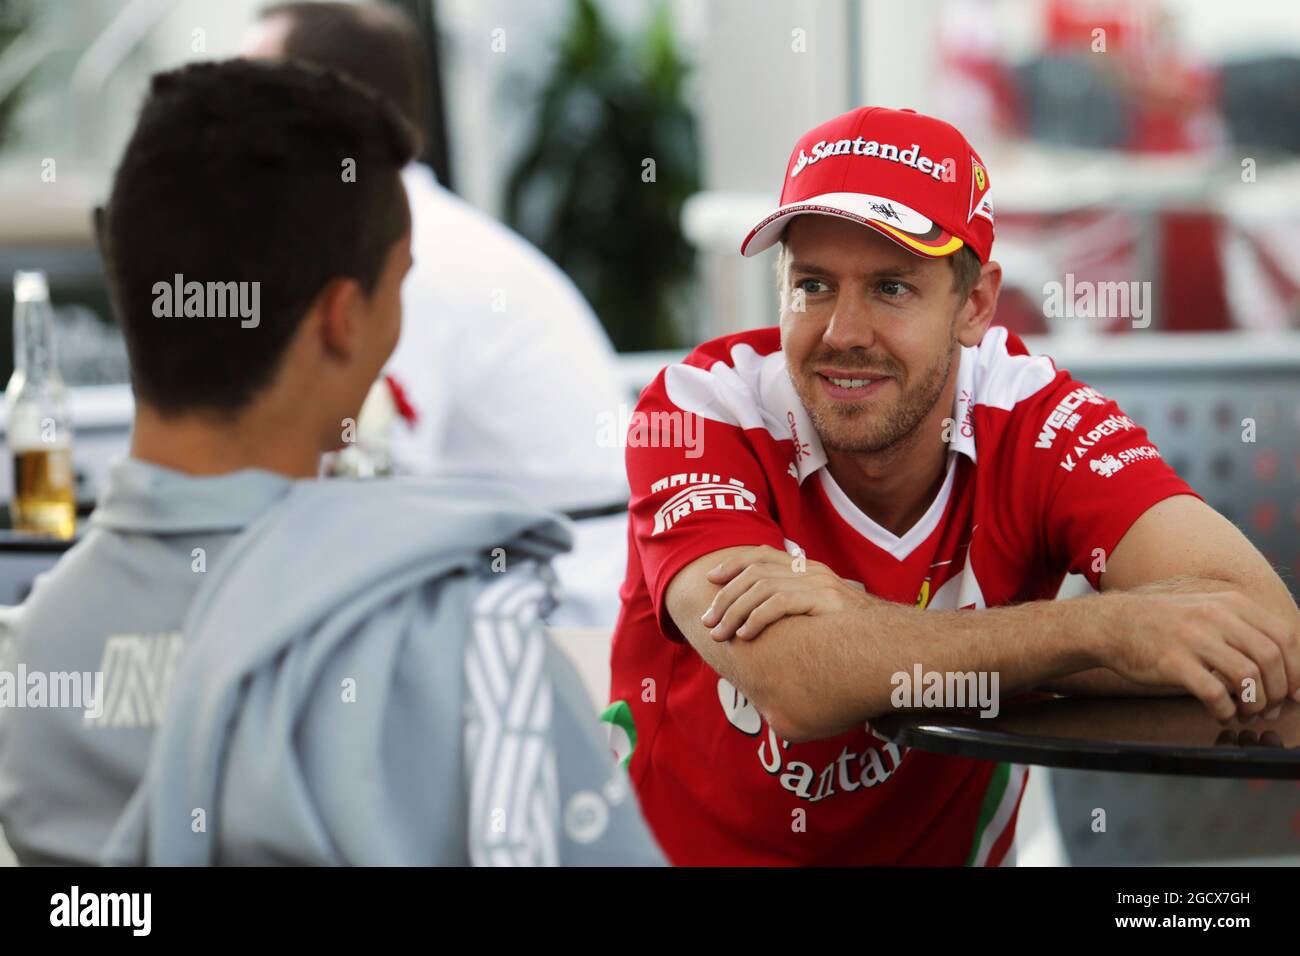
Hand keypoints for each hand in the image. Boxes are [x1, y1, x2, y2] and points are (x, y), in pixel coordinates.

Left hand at [699, 545, 872, 641]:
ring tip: (721, 634)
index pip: (761, 555)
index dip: (732, 565)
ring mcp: (818, 583)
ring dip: (734, 611)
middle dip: (725, 597)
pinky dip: (756, 618)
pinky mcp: (824, 600)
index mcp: (806, 568)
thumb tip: (756, 625)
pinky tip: (746, 635)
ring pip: (761, 588)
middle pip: (754, 572)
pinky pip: (779, 603)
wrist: (890, 639)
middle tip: (708, 622)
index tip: (710, 580)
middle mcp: (810, 570)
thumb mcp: (816, 614)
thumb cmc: (848, 633)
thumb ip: (790, 609)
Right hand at [1096, 587, 1299, 722]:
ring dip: (1254, 704)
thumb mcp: (1207, 610)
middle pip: (1270, 658)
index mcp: (1230, 603)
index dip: (1297, 669)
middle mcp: (1215, 616)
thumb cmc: (1164, 624)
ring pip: (1248, 678)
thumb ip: (1243, 630)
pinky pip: (1215, 694)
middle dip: (1279, 691)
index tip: (1295, 691)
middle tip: (1269, 708)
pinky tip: (1220, 714)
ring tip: (1244, 712)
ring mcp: (1193, 638)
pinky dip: (1226, 711)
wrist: (1112, 624)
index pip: (1285, 636)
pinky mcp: (1173, 662)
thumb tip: (1286, 667)